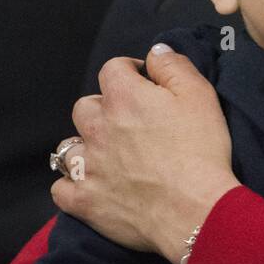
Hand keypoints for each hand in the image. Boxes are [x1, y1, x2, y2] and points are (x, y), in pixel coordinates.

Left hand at [52, 45, 238, 263]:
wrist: (195, 211)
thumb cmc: (202, 151)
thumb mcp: (201, 96)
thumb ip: (173, 66)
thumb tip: (155, 52)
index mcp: (125, 97)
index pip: (113, 69)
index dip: (130, 72)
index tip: (146, 84)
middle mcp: (98, 127)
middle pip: (85, 106)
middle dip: (103, 109)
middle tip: (130, 124)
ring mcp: (87, 165)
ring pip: (69, 146)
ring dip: (85, 147)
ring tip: (108, 157)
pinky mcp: (84, 201)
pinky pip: (61, 188)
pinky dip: (72, 186)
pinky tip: (91, 187)